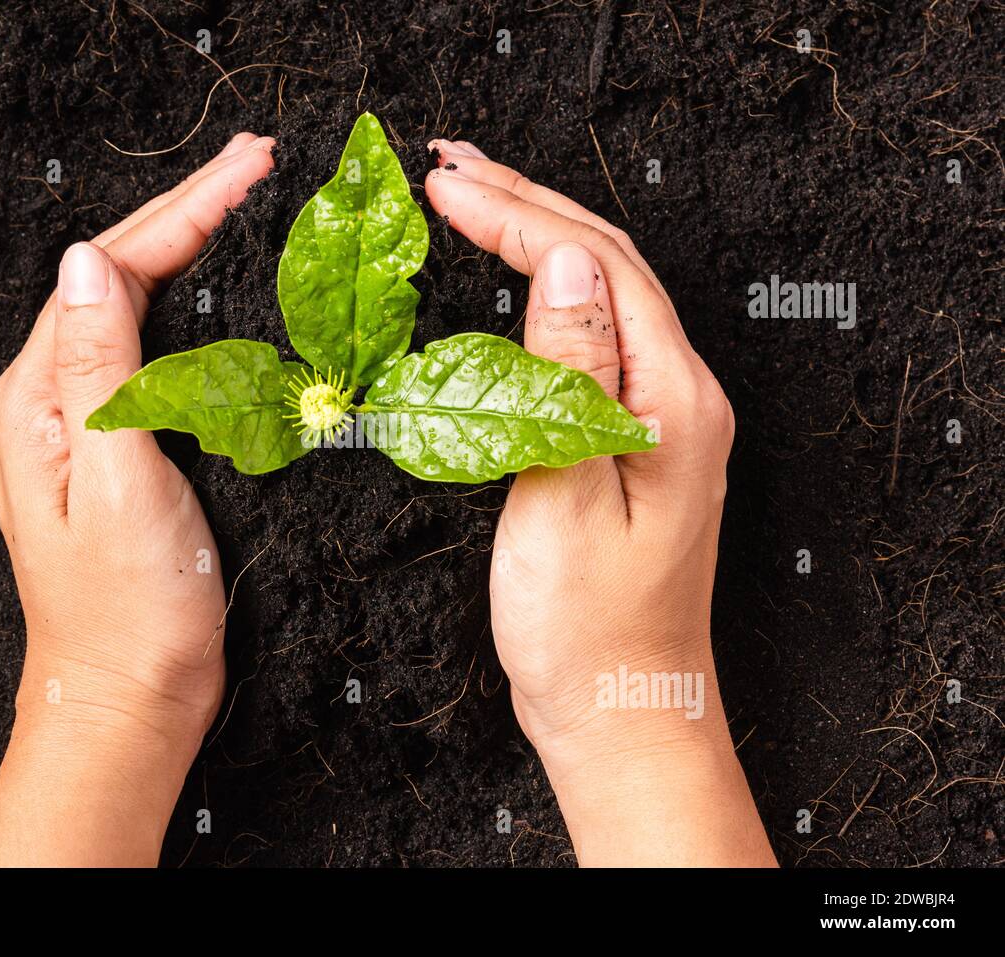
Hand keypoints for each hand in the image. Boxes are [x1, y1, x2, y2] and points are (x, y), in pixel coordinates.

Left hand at [0, 133, 275, 865]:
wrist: (130, 702)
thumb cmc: (127, 616)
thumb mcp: (118, 484)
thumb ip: (101, 371)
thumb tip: (83, 263)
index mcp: (38, 400)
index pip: (109, 272)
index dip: (184, 212)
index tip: (249, 170)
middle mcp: (50, 402)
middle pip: (117, 277)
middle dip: (189, 213)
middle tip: (257, 164)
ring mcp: (83, 426)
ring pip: (138, 310)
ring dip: (192, 253)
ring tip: (245, 207)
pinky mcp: (119, 452)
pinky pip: (154, 357)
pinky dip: (197, 313)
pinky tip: (227, 300)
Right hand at [426, 138, 774, 865]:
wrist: (618, 706)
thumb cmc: (588, 629)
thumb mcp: (564, 496)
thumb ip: (569, 374)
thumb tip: (570, 263)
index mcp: (670, 402)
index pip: (596, 264)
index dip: (516, 213)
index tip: (447, 185)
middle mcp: (678, 398)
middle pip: (607, 263)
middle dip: (525, 204)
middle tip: (450, 167)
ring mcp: (659, 418)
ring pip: (600, 295)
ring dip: (534, 239)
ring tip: (473, 200)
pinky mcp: (630, 441)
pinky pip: (590, 340)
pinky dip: (543, 295)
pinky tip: (513, 285)